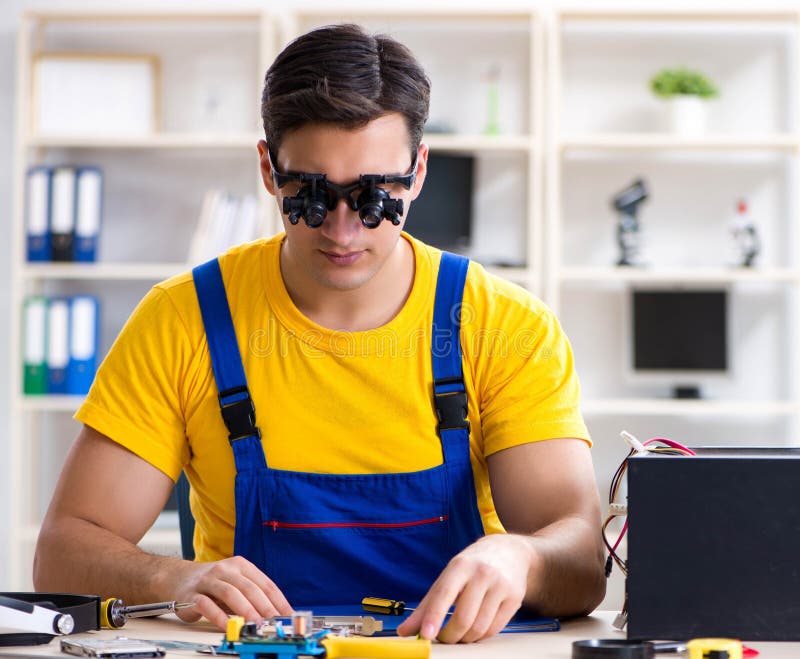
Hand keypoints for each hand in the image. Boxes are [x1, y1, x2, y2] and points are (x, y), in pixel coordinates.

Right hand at [169, 556, 292, 628]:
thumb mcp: (235, 584)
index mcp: (241, 566)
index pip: (265, 583)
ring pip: (231, 594)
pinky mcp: (193, 594)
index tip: (288, 615)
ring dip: (246, 610)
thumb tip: (275, 616)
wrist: (179, 578)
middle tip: (274, 621)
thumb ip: (252, 596)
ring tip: (256, 624)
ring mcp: (208, 581)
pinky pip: (207, 605)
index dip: (278, 600)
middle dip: (264, 606)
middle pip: (249, 588)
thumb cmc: (213, 585)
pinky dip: (220, 617)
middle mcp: (225, 570)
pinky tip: (228, 626)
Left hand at [396, 534, 531, 642]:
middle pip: (463, 618)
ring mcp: (500, 585)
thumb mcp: (448, 577)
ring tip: (459, 634)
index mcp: (460, 565)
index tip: (426, 635)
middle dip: (450, 636)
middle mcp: (482, 573)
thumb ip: (427, 605)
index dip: (434, 616)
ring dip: (465, 639)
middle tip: (443, 638)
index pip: (444, 593)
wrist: (509, 551)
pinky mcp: (515, 597)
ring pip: (479, 628)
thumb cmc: (472, 565)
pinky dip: (481, 636)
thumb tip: (404, 631)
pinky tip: (475, 628)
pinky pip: (494, 629)